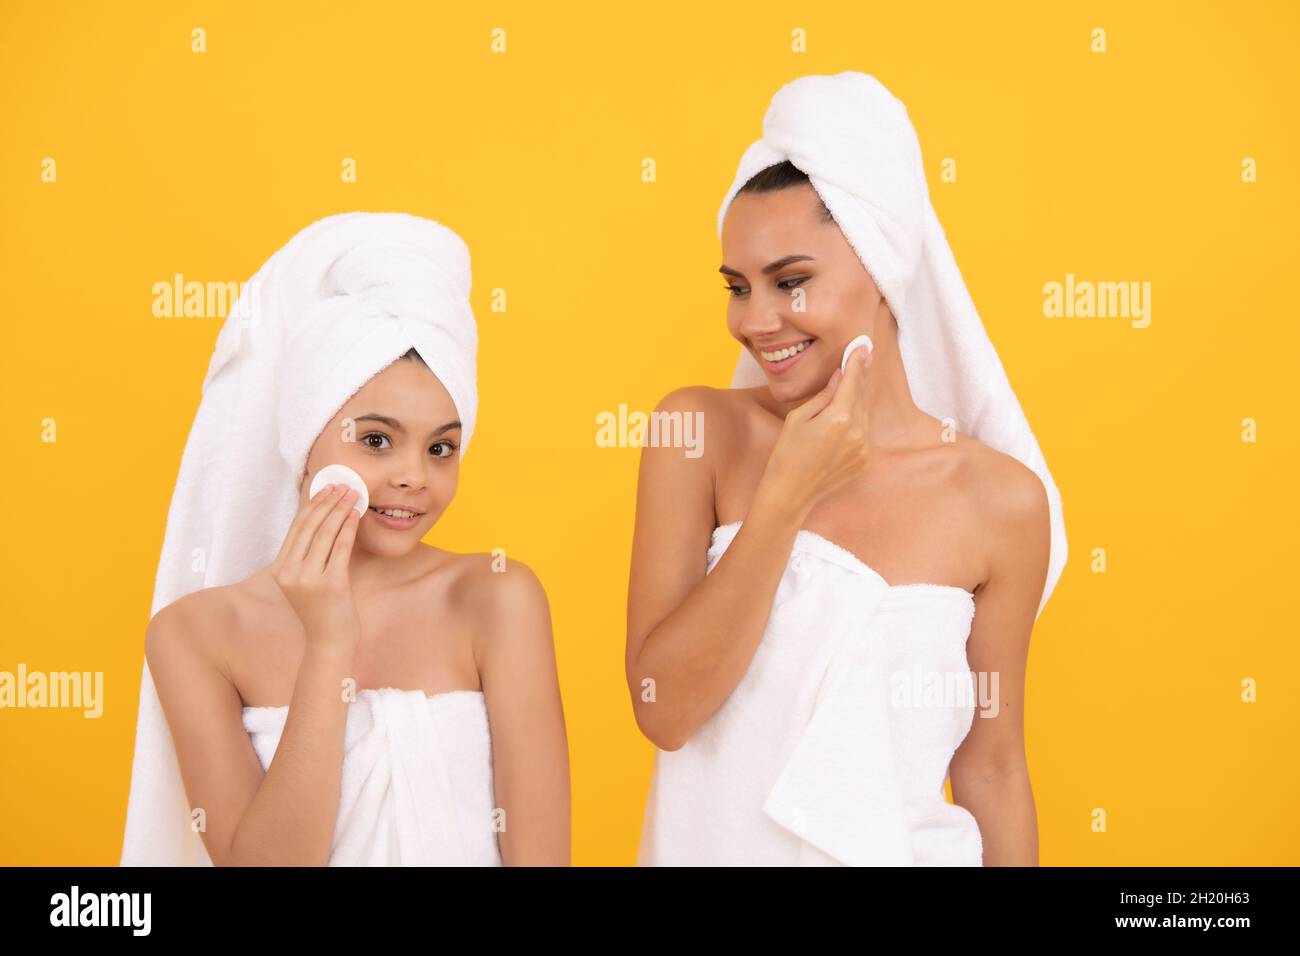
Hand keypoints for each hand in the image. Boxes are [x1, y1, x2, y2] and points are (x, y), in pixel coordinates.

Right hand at [268, 483, 362, 647]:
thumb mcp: (306, 579)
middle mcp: (290, 573)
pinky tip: (356, 515)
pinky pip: (341, 548)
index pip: (296, 528)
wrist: (329, 641)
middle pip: (310, 527)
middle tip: (343, 486)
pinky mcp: (330, 584)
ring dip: (340, 510)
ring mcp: (309, 579)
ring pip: (325, 534)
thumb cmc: (322, 608)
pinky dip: (349, 528)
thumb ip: (308, 554)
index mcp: (281, 569)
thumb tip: (325, 516)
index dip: (313, 505)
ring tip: (353, 495)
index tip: (327, 489)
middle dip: (328, 502)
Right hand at [757, 346, 873, 518]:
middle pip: (862, 396)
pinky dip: (858, 420)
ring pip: (865, 414)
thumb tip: (840, 376)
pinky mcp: (865, 461)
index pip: (853, 381)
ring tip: (851, 384)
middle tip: (862, 355)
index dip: (858, 362)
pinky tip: (845, 416)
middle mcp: (858, 433)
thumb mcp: (799, 418)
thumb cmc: (787, 454)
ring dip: (858, 399)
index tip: (863, 345)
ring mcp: (864, 449)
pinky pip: (864, 432)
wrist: (790, 494)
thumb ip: (824, 395)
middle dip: (860, 377)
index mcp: (840, 418)